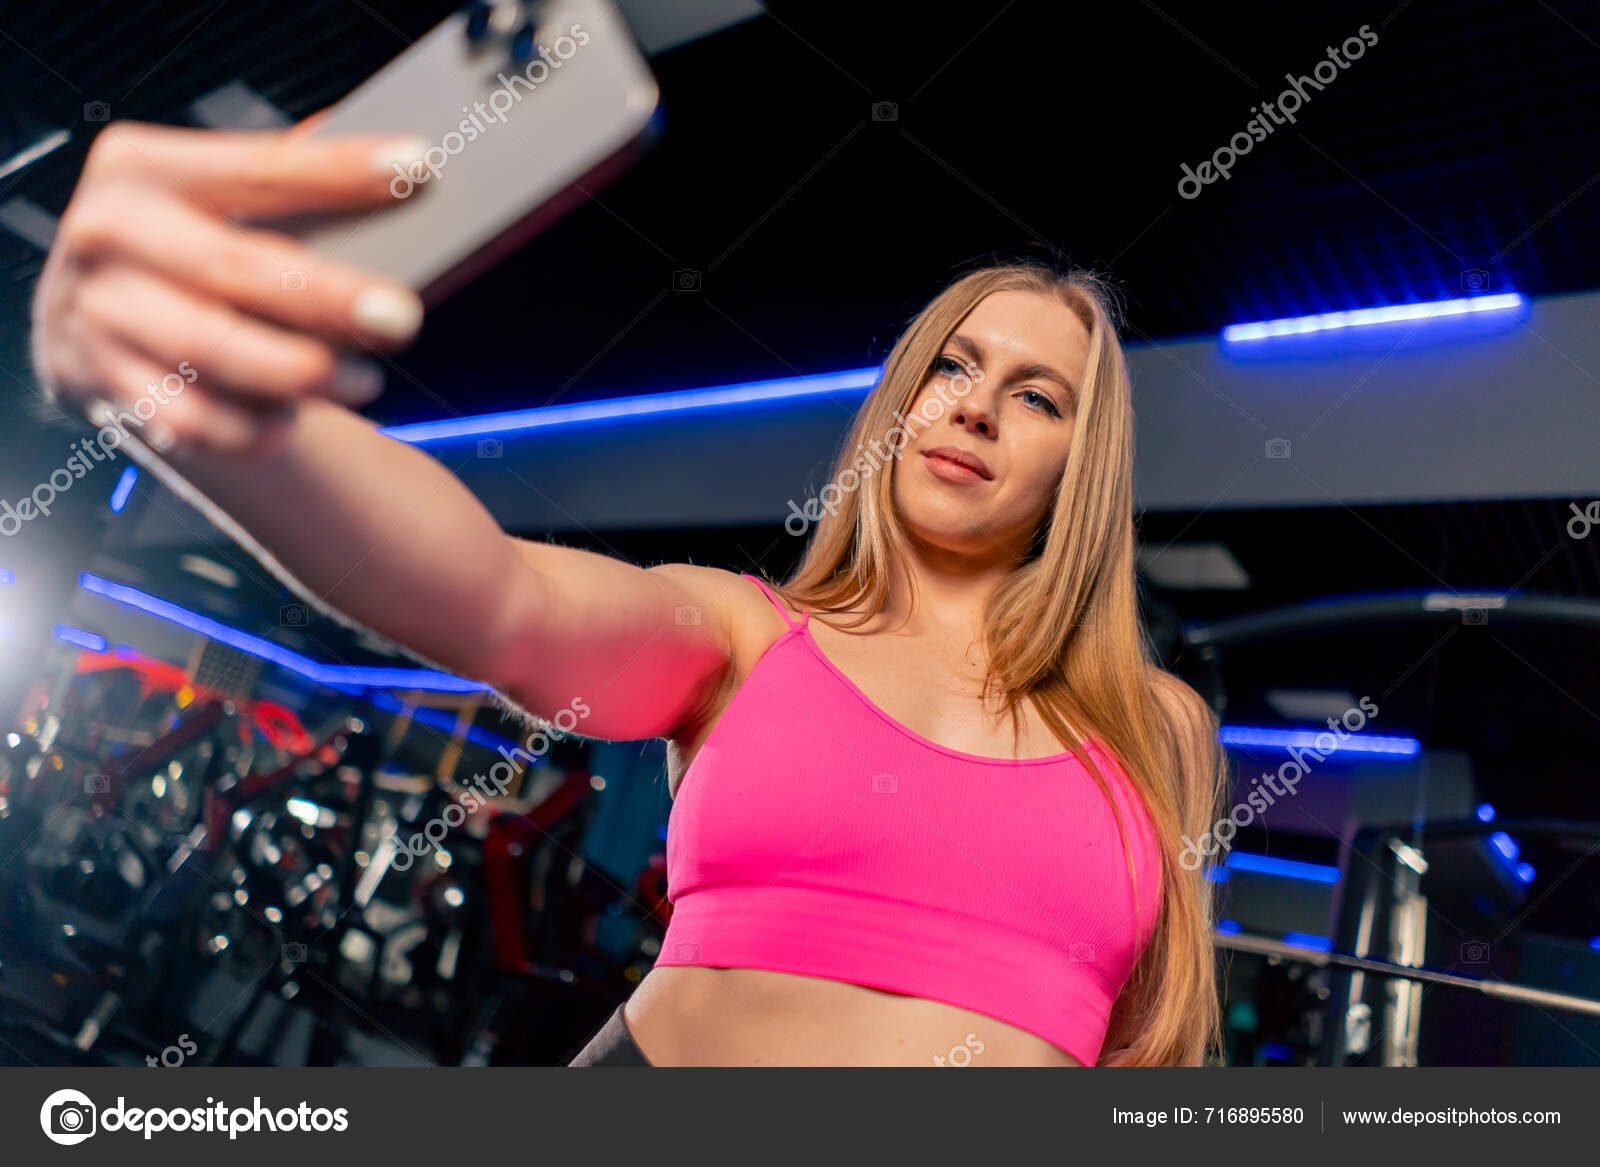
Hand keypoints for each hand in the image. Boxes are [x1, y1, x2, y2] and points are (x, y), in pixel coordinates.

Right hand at [29, 117, 431, 458]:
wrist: (94, 316)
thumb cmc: (183, 245)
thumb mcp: (212, 194)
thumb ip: (286, 176)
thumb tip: (394, 162)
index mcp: (141, 166)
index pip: (258, 167)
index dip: (339, 170)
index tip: (414, 168)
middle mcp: (109, 232)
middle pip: (234, 265)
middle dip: (327, 296)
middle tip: (402, 317)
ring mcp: (100, 311)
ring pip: (212, 350)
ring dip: (301, 372)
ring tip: (366, 380)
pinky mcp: (105, 382)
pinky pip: (192, 418)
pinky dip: (251, 428)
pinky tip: (291, 419)